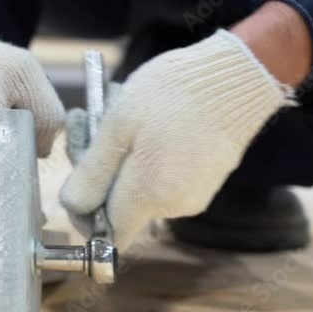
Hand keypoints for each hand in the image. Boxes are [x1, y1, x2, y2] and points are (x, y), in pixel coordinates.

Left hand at [59, 29, 294, 249]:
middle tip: (87, 120)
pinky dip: (145, 155)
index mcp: (149, 196)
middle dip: (98, 172)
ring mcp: (193, 196)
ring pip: (139, 190)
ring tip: (116, 109)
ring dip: (120, 157)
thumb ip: (92, 172)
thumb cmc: (176, 92)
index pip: (107, 236)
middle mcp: (173, 207)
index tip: (78, 177)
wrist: (240, 75)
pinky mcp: (205, 182)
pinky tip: (144, 120)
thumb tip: (72, 206)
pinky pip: (163, 178)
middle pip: (120, 208)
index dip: (85, 215)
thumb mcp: (119, 124)